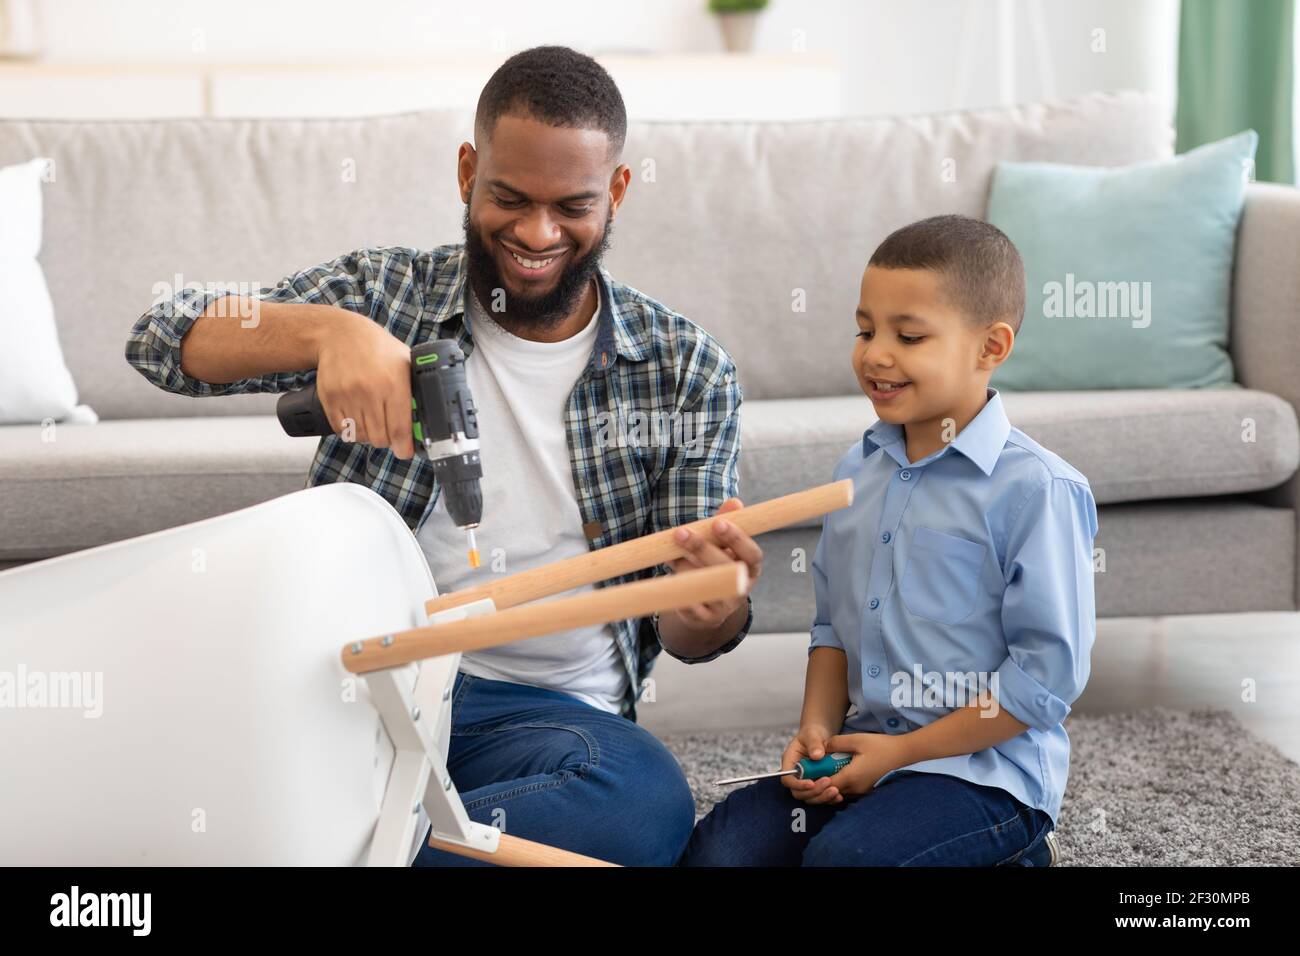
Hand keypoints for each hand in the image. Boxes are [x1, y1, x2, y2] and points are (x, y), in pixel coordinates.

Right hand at [315, 312, 414, 458]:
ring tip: (373, 420)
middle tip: (389, 431)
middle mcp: (369, 390)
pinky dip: (351, 430)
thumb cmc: (377, 349)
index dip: (404, 447)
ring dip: (368, 435)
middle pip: (380, 438)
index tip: (405, 452)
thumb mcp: (404, 362)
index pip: (400, 428)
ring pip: (361, 436)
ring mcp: (347, 395)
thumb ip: (414, 389)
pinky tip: (357, 417)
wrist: (340, 334)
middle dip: (387, 440)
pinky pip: (342, 430)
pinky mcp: (329, 398)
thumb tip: (426, 419)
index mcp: (393, 382)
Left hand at [665, 498, 763, 631]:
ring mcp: (724, 605)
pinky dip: (678, 589)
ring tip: (670, 555)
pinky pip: (689, 604)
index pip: (752, 554)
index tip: (717, 523)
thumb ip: (726, 524)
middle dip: (701, 548)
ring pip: (704, 584)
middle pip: (725, 567)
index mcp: (751, 568)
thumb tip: (735, 503)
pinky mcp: (704, 618)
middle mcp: (742, 588)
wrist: (706, 606)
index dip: (737, 539)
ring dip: (683, 566)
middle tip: (679, 532)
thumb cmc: (714, 565)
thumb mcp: (721, 545)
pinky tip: (668, 578)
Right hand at [781, 724, 838, 802]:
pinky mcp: (817, 786)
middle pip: (798, 793)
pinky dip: (830, 799)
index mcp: (790, 762)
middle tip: (828, 782)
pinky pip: (820, 797)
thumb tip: (817, 755)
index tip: (811, 782)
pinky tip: (840, 796)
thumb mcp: (812, 734)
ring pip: (810, 798)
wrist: (820, 736)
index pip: (787, 779)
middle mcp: (796, 775)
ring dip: (822, 797)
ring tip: (836, 791)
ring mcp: (806, 782)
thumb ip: (814, 743)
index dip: (798, 784)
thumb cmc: (812, 734)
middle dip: (813, 792)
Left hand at [793, 731, 908, 803]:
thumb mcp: (856, 740)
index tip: (807, 771)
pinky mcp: (866, 789)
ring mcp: (861, 791)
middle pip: (830, 791)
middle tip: (811, 771)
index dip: (814, 781)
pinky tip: (836, 772)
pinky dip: (838, 784)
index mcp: (850, 777)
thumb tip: (821, 747)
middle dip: (818, 784)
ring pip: (838, 792)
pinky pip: (847, 790)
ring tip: (821, 771)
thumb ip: (836, 743)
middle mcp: (855, 788)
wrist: (903, 753)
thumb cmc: (880, 746)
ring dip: (828, 785)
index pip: (825, 785)